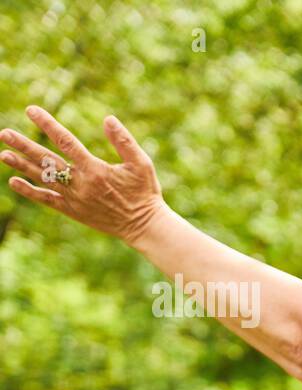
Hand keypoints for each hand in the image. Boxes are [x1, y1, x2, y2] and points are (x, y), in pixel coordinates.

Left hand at [2, 106, 165, 245]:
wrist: (144, 226)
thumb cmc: (145, 193)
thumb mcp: (142, 164)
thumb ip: (124, 141)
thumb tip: (108, 119)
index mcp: (95, 169)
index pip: (65, 141)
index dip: (47, 124)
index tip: (31, 110)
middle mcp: (80, 183)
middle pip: (46, 160)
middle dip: (24, 145)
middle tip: (4, 134)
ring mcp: (75, 198)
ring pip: (43, 179)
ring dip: (22, 166)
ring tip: (4, 154)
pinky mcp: (73, 211)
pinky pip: (47, 200)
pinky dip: (30, 192)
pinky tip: (13, 182)